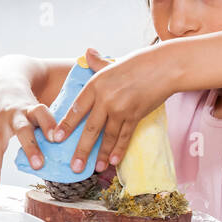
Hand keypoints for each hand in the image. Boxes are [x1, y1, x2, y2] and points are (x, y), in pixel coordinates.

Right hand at [0, 89, 60, 188]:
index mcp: (32, 108)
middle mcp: (14, 115)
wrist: (2, 80)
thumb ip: (60, 120)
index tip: (57, 137)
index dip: (49, 124)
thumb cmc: (29, 98)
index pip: (42, 113)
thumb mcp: (44, 102)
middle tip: (38, 165)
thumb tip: (88, 134)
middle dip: (30, 147)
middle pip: (22, 131)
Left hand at [54, 47, 170, 173]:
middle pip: (91, 128)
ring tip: (94, 169)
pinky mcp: (136, 115)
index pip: (76, 108)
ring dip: (101, 154)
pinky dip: (119, 149)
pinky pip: (125, 136)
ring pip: (108, 136)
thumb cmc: (138, 63)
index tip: (56, 138)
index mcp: (95, 85)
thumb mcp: (112, 62)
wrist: (165, 67)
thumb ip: (97, 62)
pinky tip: (113, 161)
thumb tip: (87, 53)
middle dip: (81, 149)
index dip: (66, 125)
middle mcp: (106, 99)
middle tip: (74, 166)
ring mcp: (122, 109)